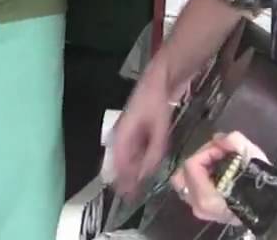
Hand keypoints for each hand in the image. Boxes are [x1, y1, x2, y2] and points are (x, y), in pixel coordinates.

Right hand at [109, 75, 173, 197]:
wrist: (158, 80)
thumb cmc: (156, 102)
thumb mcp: (159, 130)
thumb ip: (153, 153)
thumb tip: (146, 174)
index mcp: (120, 136)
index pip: (117, 165)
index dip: (121, 182)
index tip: (127, 196)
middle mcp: (119, 136)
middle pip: (119, 163)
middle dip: (126, 179)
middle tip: (134, 195)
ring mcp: (125, 132)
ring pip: (126, 158)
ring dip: (132, 170)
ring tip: (139, 185)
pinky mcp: (133, 130)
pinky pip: (132, 150)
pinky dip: (138, 160)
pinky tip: (146, 167)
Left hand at [170, 131, 264, 225]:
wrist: (272, 207)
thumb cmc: (261, 183)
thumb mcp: (252, 156)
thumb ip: (233, 141)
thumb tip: (218, 138)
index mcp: (206, 198)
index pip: (192, 164)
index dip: (207, 151)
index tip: (225, 150)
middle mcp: (197, 206)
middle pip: (183, 172)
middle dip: (199, 158)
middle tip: (218, 154)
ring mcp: (199, 209)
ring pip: (185, 180)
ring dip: (200, 166)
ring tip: (219, 162)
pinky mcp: (203, 207)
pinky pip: (192, 186)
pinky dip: (201, 175)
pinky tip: (218, 171)